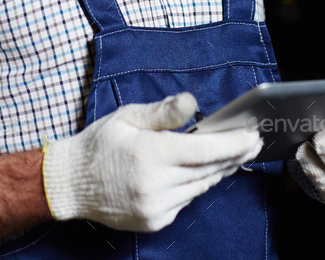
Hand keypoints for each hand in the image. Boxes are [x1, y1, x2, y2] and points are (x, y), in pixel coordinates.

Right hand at [42, 92, 261, 231]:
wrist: (72, 183)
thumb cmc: (99, 144)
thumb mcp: (128, 116)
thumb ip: (163, 112)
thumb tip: (193, 103)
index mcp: (150, 154)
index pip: (204, 150)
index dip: (233, 143)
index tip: (252, 135)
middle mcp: (156, 185)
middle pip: (209, 169)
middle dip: (234, 155)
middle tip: (253, 142)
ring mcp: (156, 207)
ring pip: (201, 186)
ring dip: (219, 169)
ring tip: (234, 154)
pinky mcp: (155, 221)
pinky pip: (186, 199)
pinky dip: (197, 184)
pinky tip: (201, 171)